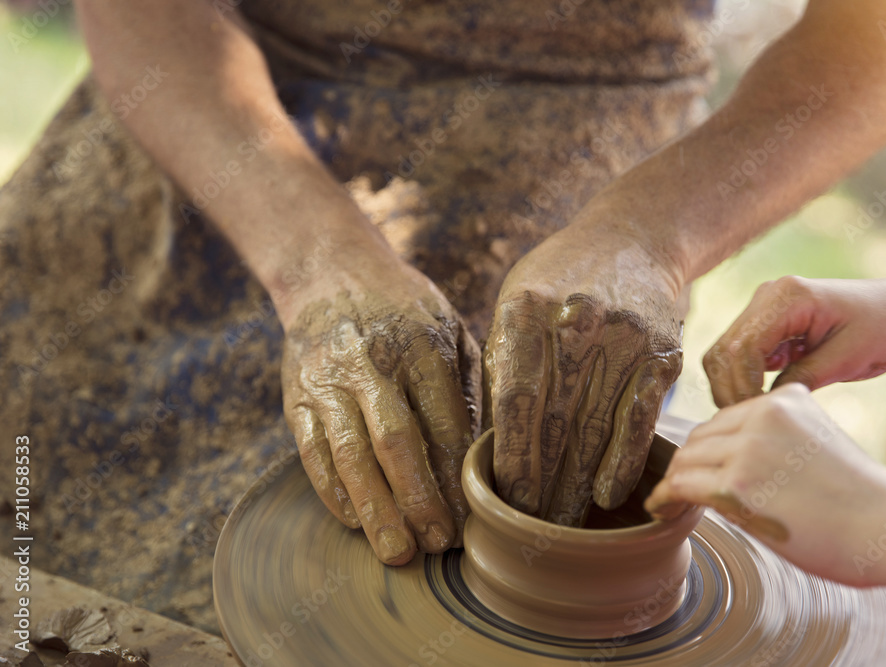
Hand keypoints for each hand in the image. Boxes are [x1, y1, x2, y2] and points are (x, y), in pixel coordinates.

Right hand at [279, 247, 479, 564]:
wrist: (330, 271)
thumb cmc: (406, 309)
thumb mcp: (450, 328)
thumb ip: (468, 384)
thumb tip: (488, 451)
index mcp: (421, 346)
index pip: (442, 420)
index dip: (457, 472)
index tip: (475, 514)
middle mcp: (373, 364)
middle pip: (396, 440)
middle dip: (419, 498)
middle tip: (440, 544)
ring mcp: (330, 381)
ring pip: (350, 453)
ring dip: (375, 508)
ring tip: (397, 552)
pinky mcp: (298, 397)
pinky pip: (312, 452)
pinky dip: (332, 491)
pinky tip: (355, 522)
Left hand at [484, 222, 683, 525]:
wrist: (633, 239)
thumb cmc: (557, 282)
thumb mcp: (514, 303)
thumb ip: (501, 364)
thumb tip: (487, 444)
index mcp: (526, 309)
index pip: (516, 398)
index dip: (512, 455)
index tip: (504, 498)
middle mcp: (577, 321)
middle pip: (557, 420)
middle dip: (543, 482)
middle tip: (531, 529)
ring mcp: (626, 336)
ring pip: (598, 427)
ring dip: (579, 484)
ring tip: (563, 525)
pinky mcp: (662, 352)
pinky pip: (640, 418)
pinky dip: (623, 460)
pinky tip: (607, 494)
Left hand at [644, 384, 885, 586]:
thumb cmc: (864, 500)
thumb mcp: (822, 443)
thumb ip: (782, 439)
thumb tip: (740, 460)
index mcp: (785, 401)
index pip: (726, 419)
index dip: (708, 448)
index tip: (698, 469)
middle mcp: (764, 414)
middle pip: (701, 437)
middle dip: (688, 464)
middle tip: (676, 490)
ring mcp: (749, 447)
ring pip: (687, 460)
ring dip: (674, 483)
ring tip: (667, 502)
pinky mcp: (737, 485)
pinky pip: (682, 485)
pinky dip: (666, 498)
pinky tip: (661, 509)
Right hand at [702, 275, 885, 406]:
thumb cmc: (884, 329)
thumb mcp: (848, 359)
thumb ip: (804, 378)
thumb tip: (763, 405)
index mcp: (788, 296)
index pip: (744, 347)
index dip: (744, 386)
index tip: (757, 417)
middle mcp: (767, 296)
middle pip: (724, 350)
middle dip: (731, 389)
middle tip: (749, 423)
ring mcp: (763, 307)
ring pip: (724, 354)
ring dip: (734, 385)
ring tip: (756, 413)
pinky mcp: (765, 323)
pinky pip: (739, 355)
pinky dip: (745, 379)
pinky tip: (766, 396)